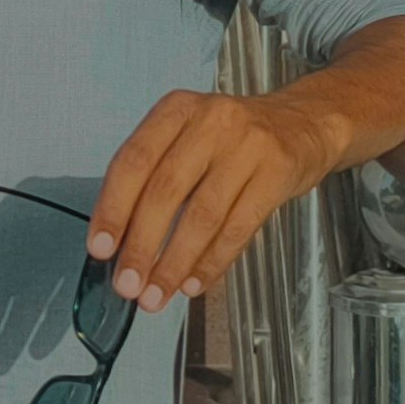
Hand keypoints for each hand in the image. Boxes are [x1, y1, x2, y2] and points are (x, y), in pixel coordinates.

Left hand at [87, 88, 322, 311]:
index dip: (113, 208)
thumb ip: (154, 176)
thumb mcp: (189, 135)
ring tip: (157, 293)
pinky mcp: (276, 173)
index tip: (100, 247)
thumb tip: (120, 239)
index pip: (133, 161)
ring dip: (174, 263)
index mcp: (176, 110)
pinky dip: (212, 262)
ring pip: (202, 215)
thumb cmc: (235, 137)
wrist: (304, 122)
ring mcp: (247, 146)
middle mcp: (210, 122)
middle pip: (165, 191)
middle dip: (142, 245)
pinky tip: (194, 282)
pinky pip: (238, 228)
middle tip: (127, 282)